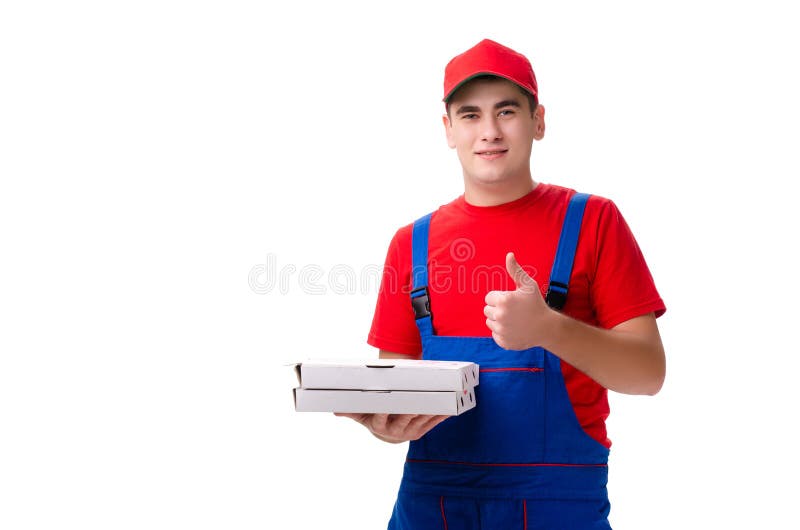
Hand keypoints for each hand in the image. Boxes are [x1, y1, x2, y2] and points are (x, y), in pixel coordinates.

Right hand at [334, 412, 449, 442]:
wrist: (388, 435)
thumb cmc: (373, 419)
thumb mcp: (362, 416)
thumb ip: (351, 412)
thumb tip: (335, 411)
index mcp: (380, 426)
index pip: (380, 418)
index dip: (382, 412)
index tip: (383, 404)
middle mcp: (396, 432)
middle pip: (404, 420)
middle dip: (410, 412)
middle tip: (415, 403)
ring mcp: (410, 432)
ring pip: (420, 420)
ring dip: (428, 412)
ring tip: (435, 403)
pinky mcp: (422, 431)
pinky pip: (432, 423)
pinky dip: (440, 416)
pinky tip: (449, 409)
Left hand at [483, 252, 556, 349]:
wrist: (547, 327)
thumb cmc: (537, 303)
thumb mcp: (528, 285)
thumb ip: (515, 270)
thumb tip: (509, 255)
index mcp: (504, 300)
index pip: (488, 297)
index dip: (500, 298)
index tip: (512, 300)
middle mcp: (500, 316)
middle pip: (486, 310)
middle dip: (497, 308)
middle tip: (513, 310)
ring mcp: (501, 330)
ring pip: (489, 322)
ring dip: (498, 320)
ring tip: (514, 319)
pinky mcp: (502, 342)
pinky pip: (494, 334)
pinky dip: (502, 332)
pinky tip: (514, 329)